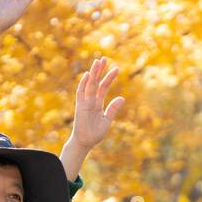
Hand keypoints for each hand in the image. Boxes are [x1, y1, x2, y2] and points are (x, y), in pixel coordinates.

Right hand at [61, 57, 124, 180]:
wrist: (86, 142)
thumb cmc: (95, 133)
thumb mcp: (107, 120)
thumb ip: (113, 109)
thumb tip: (122, 98)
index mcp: (98, 103)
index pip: (104, 87)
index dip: (110, 77)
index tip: (117, 68)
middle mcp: (91, 100)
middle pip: (96, 82)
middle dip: (100, 70)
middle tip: (104, 58)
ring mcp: (85, 102)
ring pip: (89, 84)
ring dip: (93, 73)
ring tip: (97, 62)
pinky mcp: (80, 106)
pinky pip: (81, 93)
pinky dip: (84, 84)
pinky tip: (88, 75)